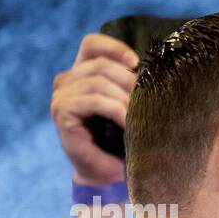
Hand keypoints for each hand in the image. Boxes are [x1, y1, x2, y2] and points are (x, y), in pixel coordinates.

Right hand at [51, 33, 137, 185]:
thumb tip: (156, 68)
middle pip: (101, 64)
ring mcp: (61, 95)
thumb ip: (131, 85)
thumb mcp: (129, 106)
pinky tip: (127, 125)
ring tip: (139, 117)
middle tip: (147, 101)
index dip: (114, 48)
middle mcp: (67, 80)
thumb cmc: (122, 140)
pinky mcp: (62, 111)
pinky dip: (115, 111)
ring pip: (98, 82)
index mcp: (82, 73)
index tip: (137, 63)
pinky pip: (94, 100)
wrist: (107, 173)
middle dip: (129, 81)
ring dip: (124, 99)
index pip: (92, 44)